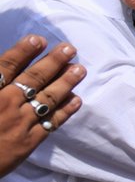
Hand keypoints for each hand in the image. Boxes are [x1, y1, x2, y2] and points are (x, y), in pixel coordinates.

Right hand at [0, 36, 84, 174]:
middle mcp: (4, 104)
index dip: (23, 51)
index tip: (39, 39)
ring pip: (47, 99)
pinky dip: (66, 111)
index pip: (6, 66)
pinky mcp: (28, 142)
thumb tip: (1, 71)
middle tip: (70, 48)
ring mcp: (19, 123)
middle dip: (53, 62)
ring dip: (66, 83)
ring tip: (80, 69)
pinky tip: (77, 99)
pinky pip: (51, 123)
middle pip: (33, 79)